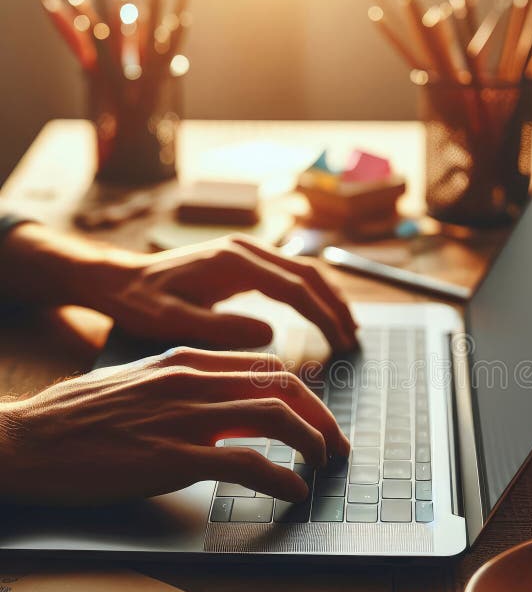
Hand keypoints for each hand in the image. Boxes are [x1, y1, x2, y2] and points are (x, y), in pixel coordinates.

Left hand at [0, 225, 357, 350]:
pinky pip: (290, 274)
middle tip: (353, 338)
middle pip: (309, 273)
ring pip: (304, 270)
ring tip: (348, 328)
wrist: (118, 279)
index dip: (323, 316)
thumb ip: (220, 327)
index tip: (341, 341)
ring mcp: (246, 252)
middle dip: (336, 306)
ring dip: (329, 297)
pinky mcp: (243, 261)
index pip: (294, 287)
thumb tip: (271, 335)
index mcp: (233, 262)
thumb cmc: (140, 302)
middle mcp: (245, 250)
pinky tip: (320, 312)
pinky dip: (312, 293)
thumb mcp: (172, 322)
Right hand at [0, 348, 349, 506]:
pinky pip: (248, 463)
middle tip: (336, 444)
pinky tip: (293, 490)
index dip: (302, 393)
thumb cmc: (76, 418)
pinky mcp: (172, 458)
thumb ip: (183, 385)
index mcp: (184, 360)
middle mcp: (191, 380)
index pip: (266, 365)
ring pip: (275, 417)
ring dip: (311, 443)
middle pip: (283, 386)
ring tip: (321, 465)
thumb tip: (224, 404)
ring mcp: (183, 417)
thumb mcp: (137, 383)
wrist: (25, 442)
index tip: (316, 417)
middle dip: (321, 416)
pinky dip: (281, 477)